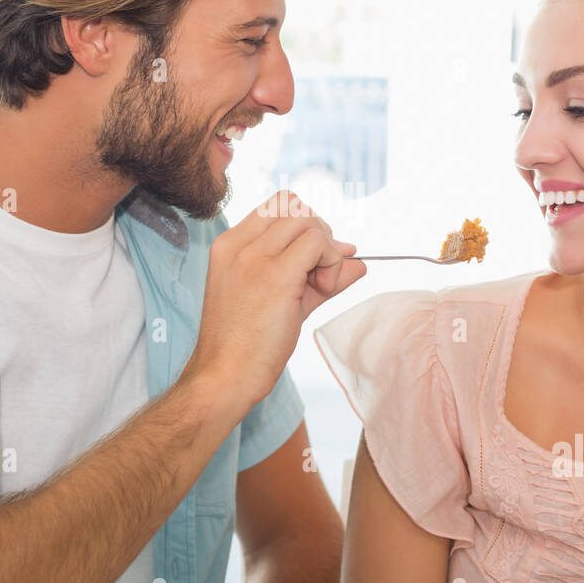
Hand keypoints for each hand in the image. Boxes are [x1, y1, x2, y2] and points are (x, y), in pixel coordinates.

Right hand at [184, 190, 366, 412]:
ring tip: (320, 286)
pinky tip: (323, 291)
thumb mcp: (285, 299)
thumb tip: (358, 260)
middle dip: (319, 233)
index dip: (305, 226)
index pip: (276, 205)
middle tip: (320, 274)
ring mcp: (254, 258)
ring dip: (326, 249)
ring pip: (307, 220)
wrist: (225, 377)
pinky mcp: (275, 276)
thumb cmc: (248, 345)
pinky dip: (332, 262)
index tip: (313, 260)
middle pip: (293, 205)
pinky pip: (318, 243)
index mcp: (230, 245)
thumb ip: (319, 275)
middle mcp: (238, 245)